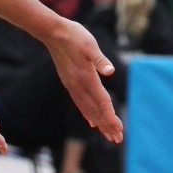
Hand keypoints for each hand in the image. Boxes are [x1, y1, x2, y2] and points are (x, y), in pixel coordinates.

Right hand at [40, 18, 122, 142]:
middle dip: (107, 126)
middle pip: (96, 111)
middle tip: (117, 139)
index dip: (111, 117)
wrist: (54, 33)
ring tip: (108, 134)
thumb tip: (110, 71)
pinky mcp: (70, 83)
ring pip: (88, 109)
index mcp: (86, 78)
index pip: (102, 103)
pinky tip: (92, 121)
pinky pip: (80, 103)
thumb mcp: (90, 45)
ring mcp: (73, 86)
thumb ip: (100, 60)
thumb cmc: (75, 36)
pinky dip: (88, 114)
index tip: (119, 130)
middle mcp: (79, 86)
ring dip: (99, 122)